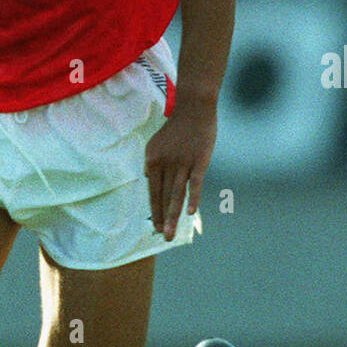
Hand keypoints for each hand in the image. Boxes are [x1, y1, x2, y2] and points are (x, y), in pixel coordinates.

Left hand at [144, 106, 216, 240]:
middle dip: (162, 219)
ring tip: (171, 233)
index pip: (152, 191)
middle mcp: (164, 164)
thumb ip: (151, 163)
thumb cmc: (175, 128)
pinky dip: (192, 198)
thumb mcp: (155, 144)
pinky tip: (191, 213)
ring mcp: (182, 163)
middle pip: (163, 196)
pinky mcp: (199, 161)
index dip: (154, 210)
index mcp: (152, 161)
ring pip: (176, 194)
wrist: (193, 108)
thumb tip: (147, 180)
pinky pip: (194, 183)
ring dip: (173, 215)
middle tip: (163, 238)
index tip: (154, 226)